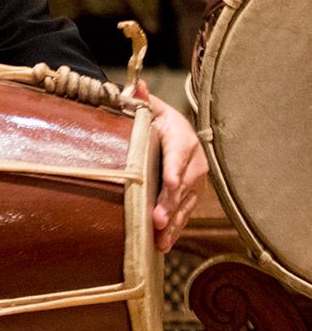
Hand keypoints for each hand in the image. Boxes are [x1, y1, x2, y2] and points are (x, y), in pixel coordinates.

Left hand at [137, 80, 205, 252]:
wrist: (180, 133)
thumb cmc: (160, 121)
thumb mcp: (152, 108)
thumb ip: (142, 100)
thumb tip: (135, 86)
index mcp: (181, 138)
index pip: (177, 154)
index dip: (174, 169)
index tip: (170, 183)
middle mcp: (192, 162)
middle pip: (182, 185)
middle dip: (169, 204)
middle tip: (157, 219)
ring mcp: (194, 182)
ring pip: (184, 204)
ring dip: (172, 222)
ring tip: (159, 238)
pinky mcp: (191, 196)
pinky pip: (184, 214)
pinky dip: (174, 229)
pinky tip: (162, 244)